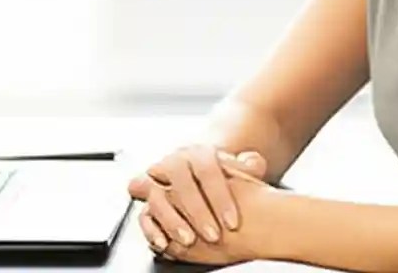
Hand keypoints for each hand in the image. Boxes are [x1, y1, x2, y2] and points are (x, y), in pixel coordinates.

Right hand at [126, 145, 267, 247]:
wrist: (199, 172)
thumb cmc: (221, 176)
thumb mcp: (237, 168)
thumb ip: (249, 166)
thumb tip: (254, 163)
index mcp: (198, 154)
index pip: (208, 171)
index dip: (220, 198)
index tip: (233, 223)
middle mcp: (174, 163)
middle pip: (180, 181)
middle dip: (196, 211)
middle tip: (212, 235)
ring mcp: (157, 180)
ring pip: (156, 196)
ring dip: (172, 220)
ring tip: (188, 240)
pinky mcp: (146, 201)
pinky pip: (142, 213)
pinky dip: (150, 229)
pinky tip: (163, 243)